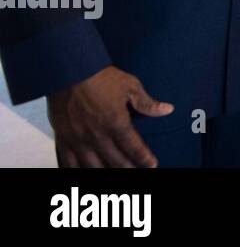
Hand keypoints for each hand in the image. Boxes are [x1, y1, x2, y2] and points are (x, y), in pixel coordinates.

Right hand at [47, 66, 173, 167]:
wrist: (70, 70)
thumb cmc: (102, 78)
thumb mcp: (130, 86)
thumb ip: (147, 103)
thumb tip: (168, 110)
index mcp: (116, 122)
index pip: (133, 147)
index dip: (144, 158)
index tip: (152, 165)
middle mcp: (97, 135)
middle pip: (114, 160)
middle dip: (128, 168)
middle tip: (136, 172)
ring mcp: (78, 139)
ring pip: (92, 165)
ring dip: (105, 172)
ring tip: (114, 176)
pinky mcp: (63, 138)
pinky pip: (68, 161)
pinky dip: (76, 170)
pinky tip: (84, 173)